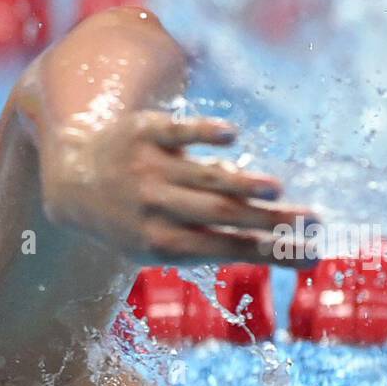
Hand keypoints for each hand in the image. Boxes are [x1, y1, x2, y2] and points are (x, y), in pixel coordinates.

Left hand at [38, 110, 317, 268]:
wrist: (73, 179)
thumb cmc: (130, 219)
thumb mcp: (156, 243)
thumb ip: (207, 243)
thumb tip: (272, 246)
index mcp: (160, 243)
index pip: (224, 249)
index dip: (268, 252)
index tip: (309, 254)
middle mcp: (154, 207)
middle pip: (220, 214)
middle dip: (268, 220)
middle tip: (314, 220)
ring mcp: (147, 168)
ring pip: (200, 176)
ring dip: (240, 181)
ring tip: (277, 190)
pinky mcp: (143, 131)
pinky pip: (176, 131)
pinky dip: (203, 133)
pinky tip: (233, 136)